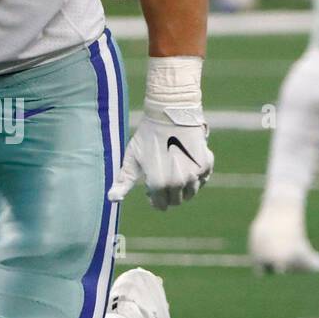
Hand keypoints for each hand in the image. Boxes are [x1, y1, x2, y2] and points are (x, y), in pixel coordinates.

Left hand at [109, 57, 213, 210]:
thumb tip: (111, 199)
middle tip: (162, 178)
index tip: (150, 188)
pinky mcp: (206, 164)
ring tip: (174, 170)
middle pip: (176, 201)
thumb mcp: (132, 157)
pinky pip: (202, 179)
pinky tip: (186, 162)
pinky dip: (196, 176)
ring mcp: (195, 174)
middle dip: (168, 195)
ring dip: (183, 187)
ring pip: (191, 192)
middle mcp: (179, 183)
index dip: (154, 199)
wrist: (171, 112)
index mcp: (159, 184)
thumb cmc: (147, 135)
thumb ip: (123, 181)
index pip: (160, 205)